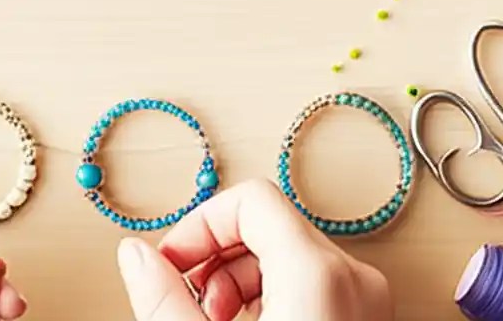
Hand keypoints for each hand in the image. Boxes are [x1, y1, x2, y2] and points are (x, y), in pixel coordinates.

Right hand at [116, 179, 391, 320]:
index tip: (169, 263)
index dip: (199, 224)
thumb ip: (162, 298)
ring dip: (238, 280)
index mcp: (319, 273)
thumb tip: (133, 254)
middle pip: (269, 226)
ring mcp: (368, 303)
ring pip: (289, 257)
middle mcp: (355, 279)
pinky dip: (272, 298)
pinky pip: (313, 285)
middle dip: (215, 257)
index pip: (251, 199)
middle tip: (184, 301)